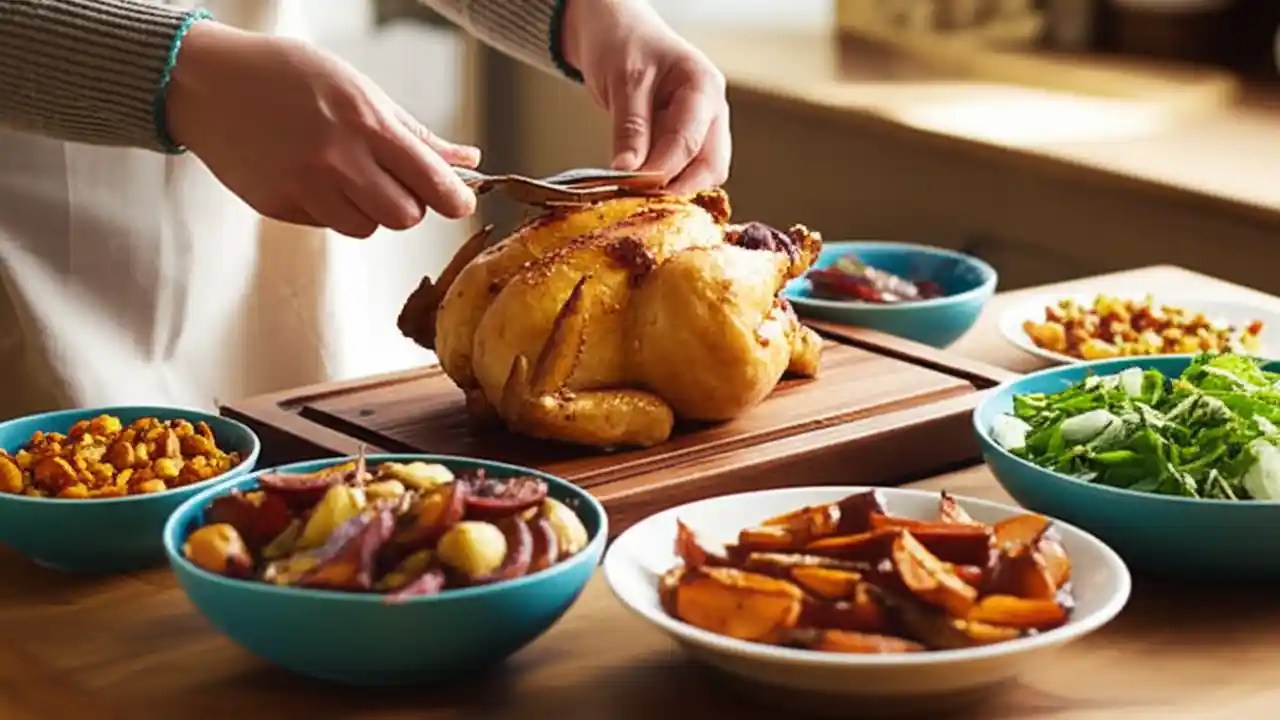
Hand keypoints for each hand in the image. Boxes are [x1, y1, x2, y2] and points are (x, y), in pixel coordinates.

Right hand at [166, 21, 478, 238]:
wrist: (207, 82)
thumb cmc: (288, 76)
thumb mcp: (359, 89)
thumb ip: (416, 133)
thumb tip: (468, 160)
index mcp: (366, 123)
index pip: (431, 183)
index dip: (454, 200)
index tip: (459, 203)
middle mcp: (337, 159)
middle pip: (405, 217)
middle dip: (409, 206)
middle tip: (396, 184)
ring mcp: (305, 186)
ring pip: (367, 229)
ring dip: (370, 211)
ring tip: (347, 176)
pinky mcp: (279, 206)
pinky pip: (327, 225)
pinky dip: (332, 210)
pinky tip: (313, 177)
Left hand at [562, 0, 729, 192]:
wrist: (617, 29)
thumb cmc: (624, 43)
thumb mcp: (624, 81)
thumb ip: (630, 128)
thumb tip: (628, 172)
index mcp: (703, 88)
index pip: (688, 142)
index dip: (662, 172)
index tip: (634, 190)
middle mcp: (711, 111)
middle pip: (709, 166)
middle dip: (677, 188)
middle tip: (641, 204)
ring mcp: (702, 127)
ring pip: (700, 173)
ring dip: (672, 188)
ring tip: (637, 197)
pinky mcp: (686, 139)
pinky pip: (684, 169)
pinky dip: (665, 182)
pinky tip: (640, 188)